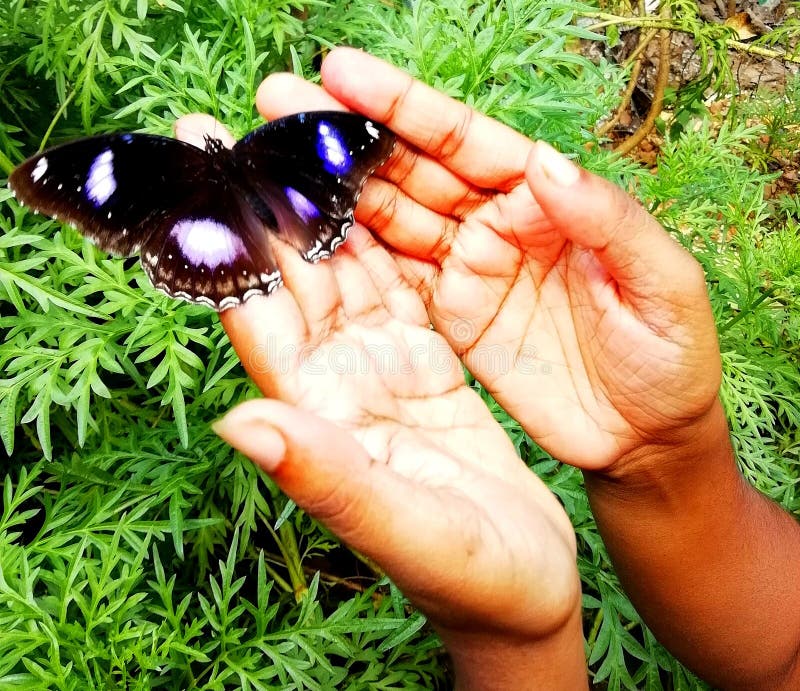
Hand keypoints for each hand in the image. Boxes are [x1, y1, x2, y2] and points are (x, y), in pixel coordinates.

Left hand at [174, 116, 585, 685]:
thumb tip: (240, 427)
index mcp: (321, 416)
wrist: (522, 593)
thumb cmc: (472, 578)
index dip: (230, 231)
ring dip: (324, 201)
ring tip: (312, 128)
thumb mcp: (405, 530)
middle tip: (258, 107)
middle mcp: (336, 384)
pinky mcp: (421, 367)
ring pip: (343, 269)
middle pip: (294, 273)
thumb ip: (325, 480)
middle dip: (272, 190)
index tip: (205, 154)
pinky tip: (374, 191)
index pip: (258, 311)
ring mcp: (378, 371)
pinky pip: (394, 286)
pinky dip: (383, 236)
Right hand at [254, 48, 721, 472]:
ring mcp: (466, 271)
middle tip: (277, 103)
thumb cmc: (669, 357)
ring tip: (272, 164)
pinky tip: (304, 239)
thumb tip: (547, 166)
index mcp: (545, 200)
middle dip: (345, 137)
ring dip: (334, 191)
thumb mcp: (663, 285)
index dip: (404, 109)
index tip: (341, 75)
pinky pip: (391, 280)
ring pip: (390, 220)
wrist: (646, 434)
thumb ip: (610, 222)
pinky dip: (349, 259)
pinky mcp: (449, 318)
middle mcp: (496, 225)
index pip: (465, 141)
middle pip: (411, 170)